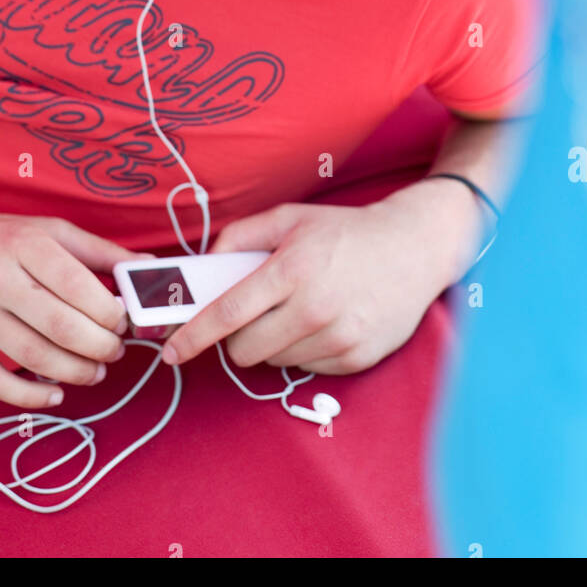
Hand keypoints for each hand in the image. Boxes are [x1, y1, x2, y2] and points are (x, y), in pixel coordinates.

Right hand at [0, 203, 155, 408]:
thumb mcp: (49, 230)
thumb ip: (100, 252)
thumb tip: (149, 271)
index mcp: (25, 244)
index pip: (79, 286)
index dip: (110, 313)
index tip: (124, 323)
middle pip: (61, 326)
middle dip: (100, 347)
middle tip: (115, 351)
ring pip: (33, 357)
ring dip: (74, 372)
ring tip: (94, 371)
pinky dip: (30, 395)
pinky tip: (54, 392)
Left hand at [160, 198, 445, 375]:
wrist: (413, 248)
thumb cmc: (345, 232)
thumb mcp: (290, 218)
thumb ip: (241, 236)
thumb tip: (204, 266)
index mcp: (293, 268)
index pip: (230, 312)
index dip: (195, 335)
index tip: (172, 351)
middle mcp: (315, 307)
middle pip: (245, 349)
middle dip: (235, 338)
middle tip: (251, 316)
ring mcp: (338, 337)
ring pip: (274, 361)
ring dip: (271, 343)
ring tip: (295, 312)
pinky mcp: (356, 358)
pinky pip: (306, 368)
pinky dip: (302, 350)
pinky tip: (322, 323)